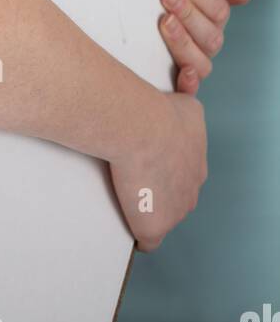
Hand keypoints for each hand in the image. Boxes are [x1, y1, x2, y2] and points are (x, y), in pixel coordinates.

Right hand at [110, 90, 207, 251]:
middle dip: (157, 187)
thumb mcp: (185, 101)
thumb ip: (187, 99)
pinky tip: (127, 226)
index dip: (164, 165)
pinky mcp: (155, 226)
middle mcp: (192, 186)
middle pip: (176, 194)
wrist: (141, 127)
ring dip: (147, 207)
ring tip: (124, 195)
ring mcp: (176, 209)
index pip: (184, 170)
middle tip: (133, 173)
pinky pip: (148, 240)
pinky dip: (138, 236)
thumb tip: (188, 80)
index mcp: (197, 160)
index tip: (146, 158)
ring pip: (163, 214)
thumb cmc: (155, 110)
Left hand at [159, 0, 251, 93]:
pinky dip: (189, 84)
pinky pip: (190, 90)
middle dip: (188, 13)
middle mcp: (209, 44)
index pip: (218, 10)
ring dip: (183, 40)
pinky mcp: (176, 79)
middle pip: (210, 35)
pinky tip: (184, 72)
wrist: (145, 8)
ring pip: (200, 61)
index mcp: (215, 20)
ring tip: (165, 20)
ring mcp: (194, 62)